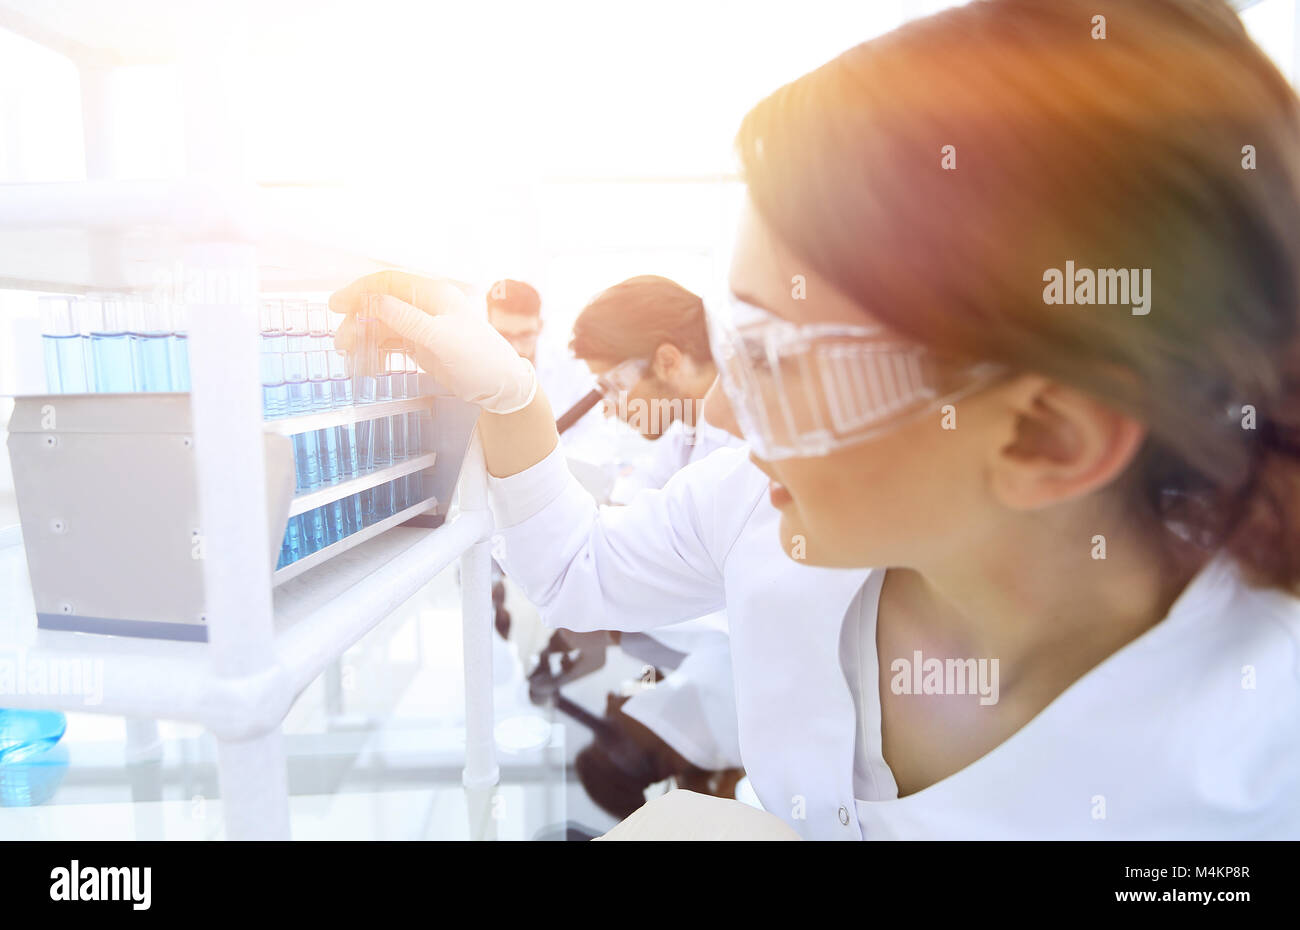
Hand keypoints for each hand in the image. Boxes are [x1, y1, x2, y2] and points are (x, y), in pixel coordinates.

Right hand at [329, 271, 536, 414]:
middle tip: (341, 344)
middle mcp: (426, 305)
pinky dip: (375, 351)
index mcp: (434, 294)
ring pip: (383, 324)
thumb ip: (407, 320)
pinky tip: (366, 365)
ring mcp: (423, 325)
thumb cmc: (479, 360)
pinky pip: (391, 342)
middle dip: (358, 320)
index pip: (389, 282)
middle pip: (381, 304)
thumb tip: (375, 301)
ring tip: (349, 358)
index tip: (336, 305)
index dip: (360, 290)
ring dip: (363, 338)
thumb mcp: (442, 339)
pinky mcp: (422, 344)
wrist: (501, 388)